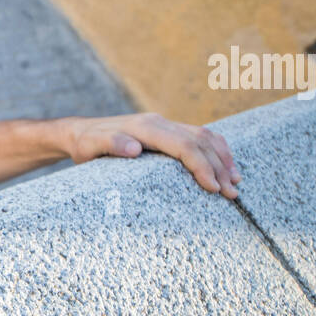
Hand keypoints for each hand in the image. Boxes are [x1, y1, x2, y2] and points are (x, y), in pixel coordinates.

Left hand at [63, 113, 241, 198]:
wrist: (80, 132)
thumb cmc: (85, 143)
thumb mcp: (90, 146)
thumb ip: (111, 144)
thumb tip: (134, 148)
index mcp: (145, 127)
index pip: (183, 145)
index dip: (201, 166)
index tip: (214, 187)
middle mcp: (159, 122)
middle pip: (199, 141)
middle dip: (219, 167)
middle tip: (232, 193)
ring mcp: (164, 124)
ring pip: (204, 136)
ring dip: (222, 158)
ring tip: (236, 182)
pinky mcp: (166, 130)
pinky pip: (197, 136)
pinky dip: (215, 150)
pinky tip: (224, 165)